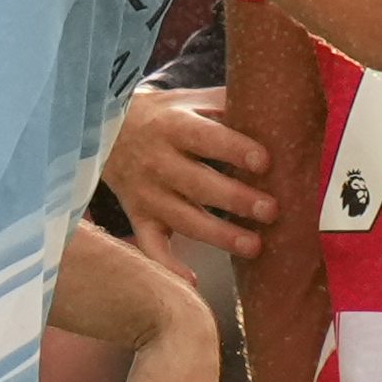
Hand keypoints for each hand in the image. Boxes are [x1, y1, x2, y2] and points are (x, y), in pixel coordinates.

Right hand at [105, 87, 276, 275]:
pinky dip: (168, 265)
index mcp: (173, 126)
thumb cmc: (165, 115)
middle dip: (235, 198)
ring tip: (255, 245)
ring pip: (183, 218)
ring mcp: (146, 194)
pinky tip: (192, 281)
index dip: (234, 149)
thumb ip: (227, 105)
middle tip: (271, 210)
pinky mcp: (139, 217)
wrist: (106, 131)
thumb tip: (275, 107)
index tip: (264, 161)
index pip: (206, 138)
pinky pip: (151, 245)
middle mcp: (157, 162)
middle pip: (198, 183)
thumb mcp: (190, 100)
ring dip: (219, 235)